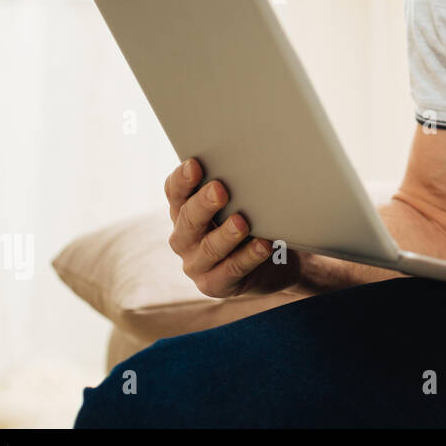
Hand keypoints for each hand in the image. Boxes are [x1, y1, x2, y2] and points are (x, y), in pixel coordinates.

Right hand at [165, 158, 302, 297]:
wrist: (271, 265)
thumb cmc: (250, 224)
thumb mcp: (237, 204)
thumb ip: (234, 187)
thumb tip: (250, 161)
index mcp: (184, 212)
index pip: (175, 193)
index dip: (182, 180)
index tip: (195, 164)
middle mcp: (184, 238)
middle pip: (188, 219)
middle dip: (203, 204)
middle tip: (219, 189)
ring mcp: (197, 264)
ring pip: (209, 248)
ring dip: (226, 234)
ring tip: (241, 222)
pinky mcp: (215, 285)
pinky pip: (232, 270)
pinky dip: (249, 257)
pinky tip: (263, 245)